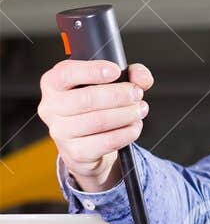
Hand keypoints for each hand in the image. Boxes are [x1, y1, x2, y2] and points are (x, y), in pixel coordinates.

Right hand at [38, 58, 153, 190]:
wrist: (87, 145)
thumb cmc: (95, 108)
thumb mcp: (110, 84)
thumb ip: (130, 74)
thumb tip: (143, 78)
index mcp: (53, 83)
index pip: (67, 73)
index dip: (92, 71)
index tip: (115, 71)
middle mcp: (51, 107)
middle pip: (87, 99)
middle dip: (119, 95)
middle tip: (137, 94)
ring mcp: (61, 132)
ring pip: (99, 121)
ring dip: (126, 114)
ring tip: (140, 110)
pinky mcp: (75, 152)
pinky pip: (107, 142)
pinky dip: (126, 133)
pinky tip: (134, 126)